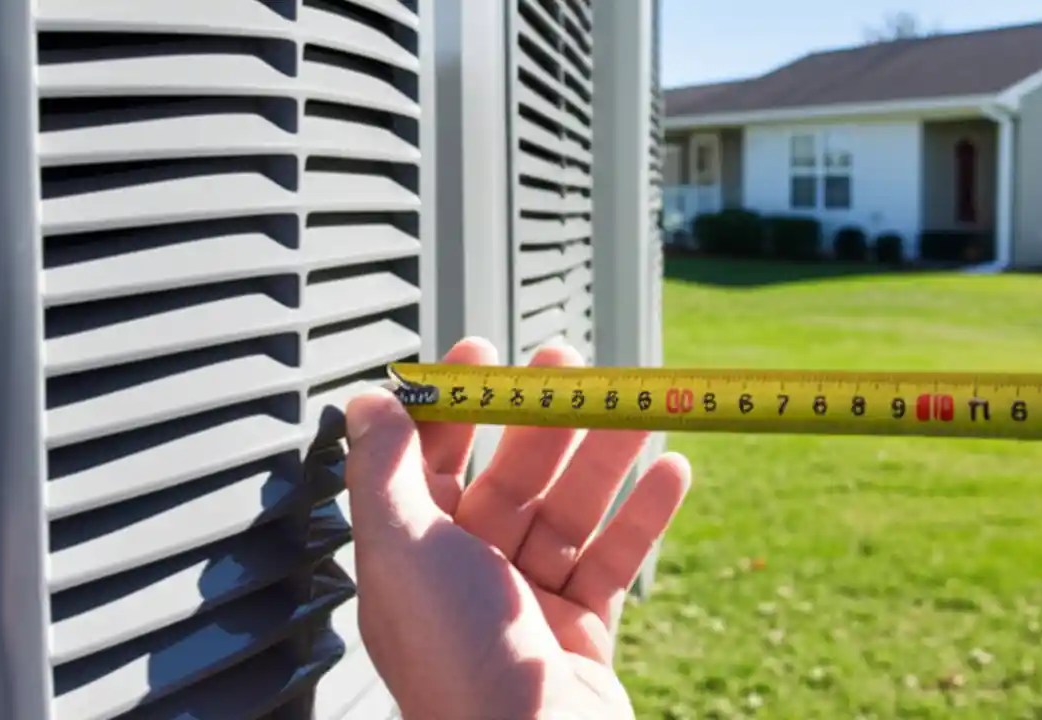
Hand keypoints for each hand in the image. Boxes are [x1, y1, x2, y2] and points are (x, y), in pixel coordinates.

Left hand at [342, 337, 691, 719]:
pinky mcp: (583, 630)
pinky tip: (674, 471)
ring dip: (605, 455)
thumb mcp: (403, 548)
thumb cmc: (455, 657)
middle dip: (542, 417)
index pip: (430, 461)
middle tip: (573, 361)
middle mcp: (467, 576)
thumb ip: (383, 468)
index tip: (488, 352)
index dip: (456, 403)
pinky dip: (646, 516)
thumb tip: (367, 400)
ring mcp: (528, 604)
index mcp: (413, 556)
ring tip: (639, 404)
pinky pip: (616, 560)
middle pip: (510, 478)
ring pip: (570, 511)